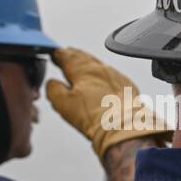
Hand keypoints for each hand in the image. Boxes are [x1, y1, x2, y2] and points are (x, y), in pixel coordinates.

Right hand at [45, 48, 168, 158]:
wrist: (125, 127)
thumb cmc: (96, 116)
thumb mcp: (63, 103)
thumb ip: (53, 88)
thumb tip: (52, 83)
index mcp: (82, 70)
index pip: (67, 57)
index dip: (59, 55)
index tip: (55, 54)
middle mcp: (101, 70)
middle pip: (84, 58)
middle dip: (74, 56)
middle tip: (68, 53)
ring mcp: (117, 77)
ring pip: (100, 66)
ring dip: (90, 64)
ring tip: (83, 64)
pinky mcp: (128, 87)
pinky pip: (115, 76)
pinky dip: (106, 75)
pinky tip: (104, 80)